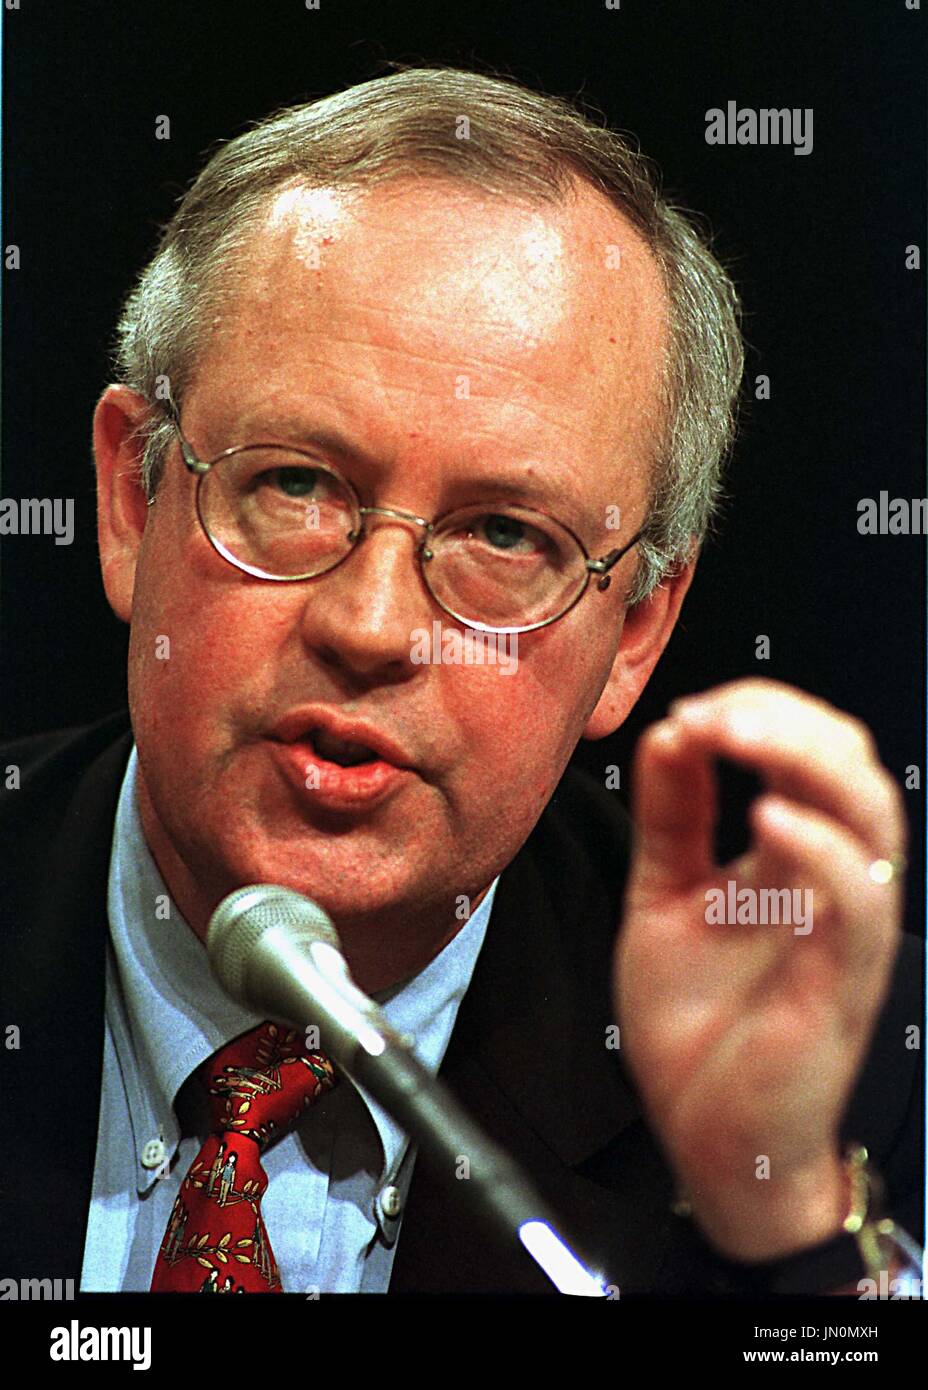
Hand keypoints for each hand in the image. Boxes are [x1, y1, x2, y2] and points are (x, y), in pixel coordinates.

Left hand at [613, 678, 905, 1259]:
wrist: (703, 1138)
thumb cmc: (695, 1025)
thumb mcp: (663, 896)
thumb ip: (671, 817)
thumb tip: (668, 732)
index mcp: (789, 857)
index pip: (807, 751)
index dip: (759, 712)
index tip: (687, 714)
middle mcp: (827, 884)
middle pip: (850, 765)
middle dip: (785, 718)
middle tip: (711, 714)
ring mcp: (840, 931)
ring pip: (872, 819)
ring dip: (806, 761)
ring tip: (736, 736)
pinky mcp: (838, 984)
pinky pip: (857, 904)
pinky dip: (822, 850)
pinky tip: (766, 818)